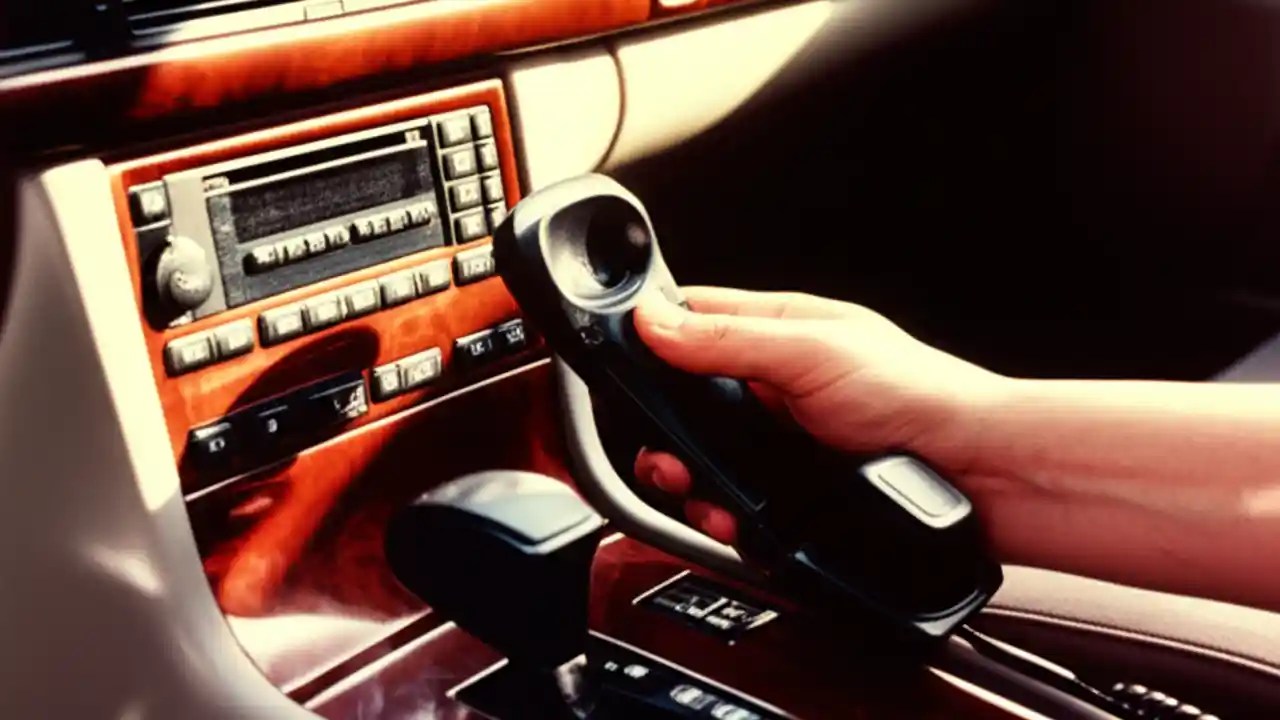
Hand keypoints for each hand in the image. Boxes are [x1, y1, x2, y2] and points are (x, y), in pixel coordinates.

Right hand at [630, 286, 1005, 544]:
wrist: (978, 479)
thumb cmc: (920, 396)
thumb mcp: (813, 353)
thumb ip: (730, 340)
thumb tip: (655, 321)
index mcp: (781, 331)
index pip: (695, 319)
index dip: (653, 335)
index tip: (622, 360)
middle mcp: (776, 386)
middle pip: (689, 399)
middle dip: (666, 428)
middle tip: (662, 448)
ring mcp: (782, 442)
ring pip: (706, 456)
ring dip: (689, 475)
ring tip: (691, 484)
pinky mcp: (792, 493)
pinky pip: (736, 501)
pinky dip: (723, 512)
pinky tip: (729, 516)